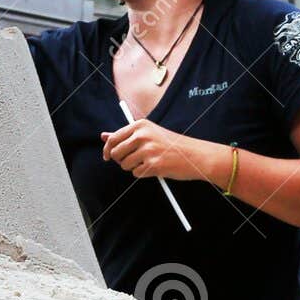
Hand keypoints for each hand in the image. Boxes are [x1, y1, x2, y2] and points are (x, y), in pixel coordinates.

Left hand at [101, 120, 223, 183]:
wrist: (196, 155)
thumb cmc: (171, 145)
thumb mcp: (149, 133)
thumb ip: (125, 135)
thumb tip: (103, 136)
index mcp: (140, 125)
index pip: (113, 139)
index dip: (107, 150)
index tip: (107, 156)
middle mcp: (142, 135)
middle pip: (115, 153)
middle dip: (120, 160)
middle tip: (134, 160)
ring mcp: (148, 150)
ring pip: (124, 165)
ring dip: (133, 167)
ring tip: (148, 162)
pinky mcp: (153, 164)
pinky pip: (136, 173)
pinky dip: (143, 173)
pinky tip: (155, 167)